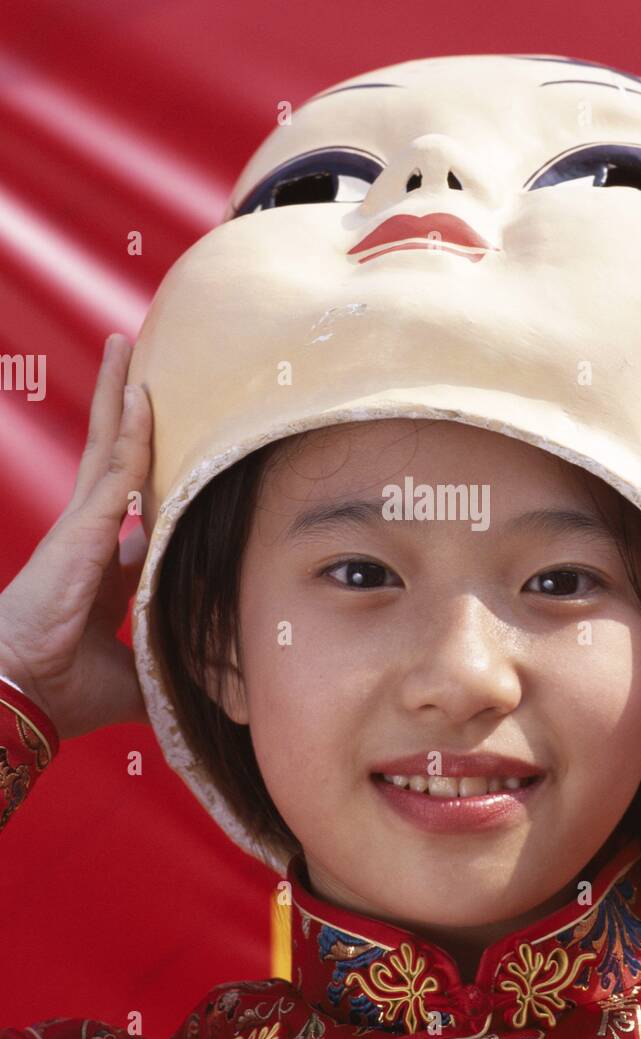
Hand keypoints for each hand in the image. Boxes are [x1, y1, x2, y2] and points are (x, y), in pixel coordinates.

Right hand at [0, 334, 151, 738]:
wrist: (25, 691)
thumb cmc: (67, 684)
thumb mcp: (137, 671)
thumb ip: (172, 666)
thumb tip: (217, 687)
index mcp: (101, 569)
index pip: (134, 515)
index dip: (154, 486)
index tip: (180, 461)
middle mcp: (90, 538)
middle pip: (111, 460)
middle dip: (123, 415)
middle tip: (137, 367)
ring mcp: (83, 526)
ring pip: (108, 446)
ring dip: (118, 396)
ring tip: (126, 348)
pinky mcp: (83, 526)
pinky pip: (115, 465)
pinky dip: (130, 428)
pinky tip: (142, 392)